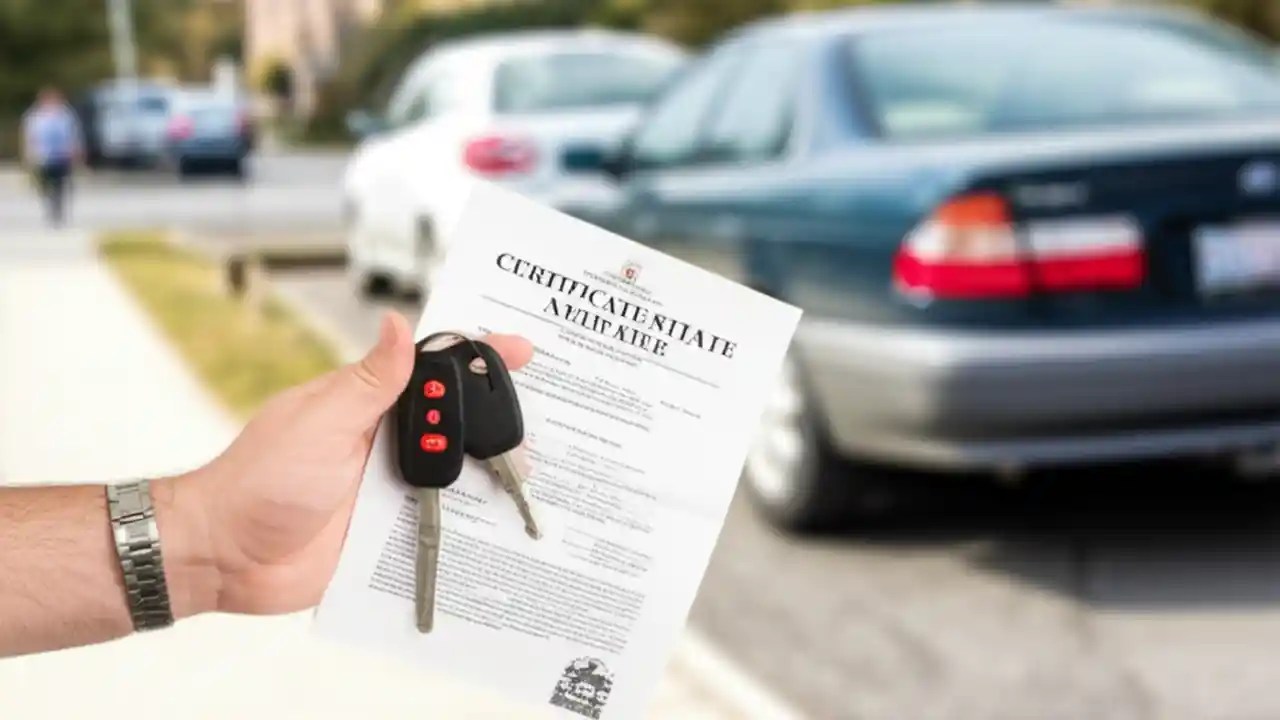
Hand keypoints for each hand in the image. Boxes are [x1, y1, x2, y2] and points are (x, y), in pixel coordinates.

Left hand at [158, 312, 533, 615]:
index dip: (478, 356)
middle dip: (498, 420)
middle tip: (540, 425)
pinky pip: (437, 526)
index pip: (433, 369)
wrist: (226, 557)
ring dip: (488, 474)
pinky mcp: (387, 531)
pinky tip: (500, 528)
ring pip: (453, 474)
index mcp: (368, 403)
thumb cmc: (259, 480)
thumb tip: (398, 323)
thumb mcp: (322, 422)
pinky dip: (466, 526)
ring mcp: (387, 487)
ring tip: (531, 474)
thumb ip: (369, 380)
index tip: (523, 348)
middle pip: (454, 422)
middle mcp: (382, 441)